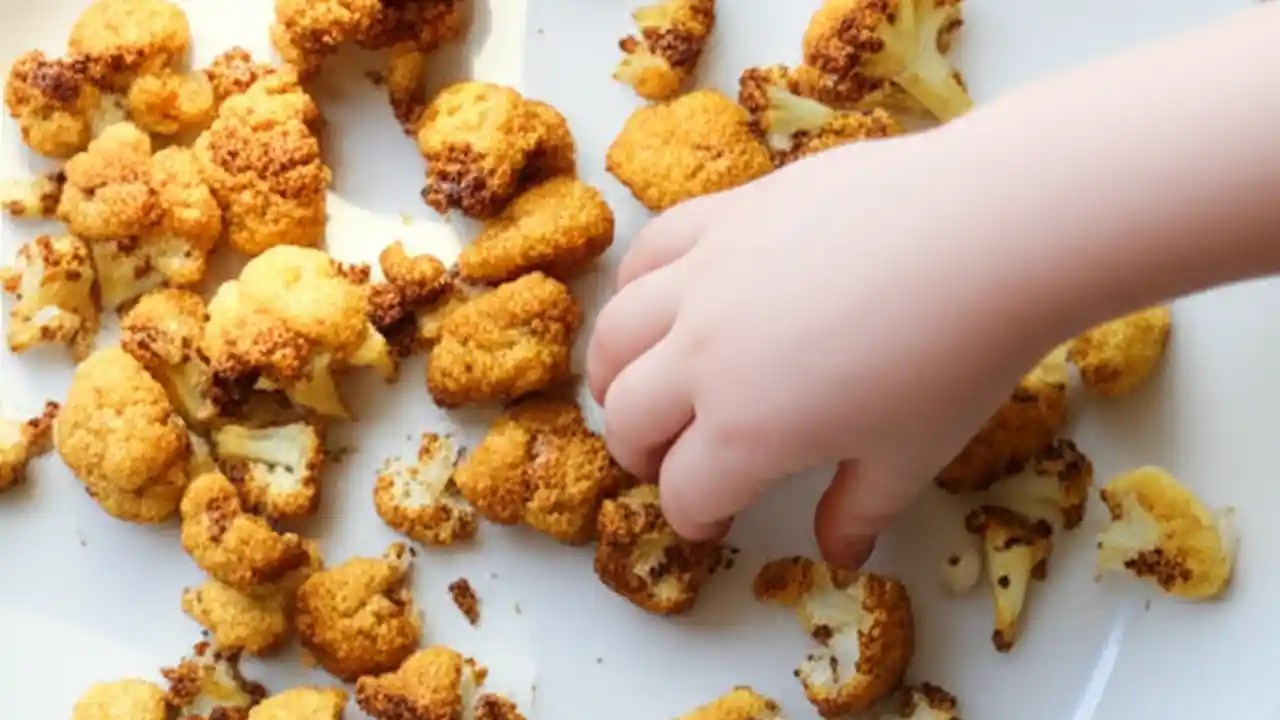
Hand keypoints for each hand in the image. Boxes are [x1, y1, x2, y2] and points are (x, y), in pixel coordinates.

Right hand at [588, 131, 1060, 568]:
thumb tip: (839, 555)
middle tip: (667, 461)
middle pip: (628, 417)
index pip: (687, 493)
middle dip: (639, 454)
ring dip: (613, 375)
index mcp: (746, 431)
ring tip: (633, 385)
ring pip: (615, 333)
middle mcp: (703, 356)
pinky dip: (636, 287)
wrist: (987, 231)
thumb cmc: (955, 357)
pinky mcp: (724, 215)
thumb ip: (859, 511)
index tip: (711, 521)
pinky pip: (649, 252)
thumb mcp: (910, 456)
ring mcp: (705, 277)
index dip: (693, 519)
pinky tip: (654, 300)